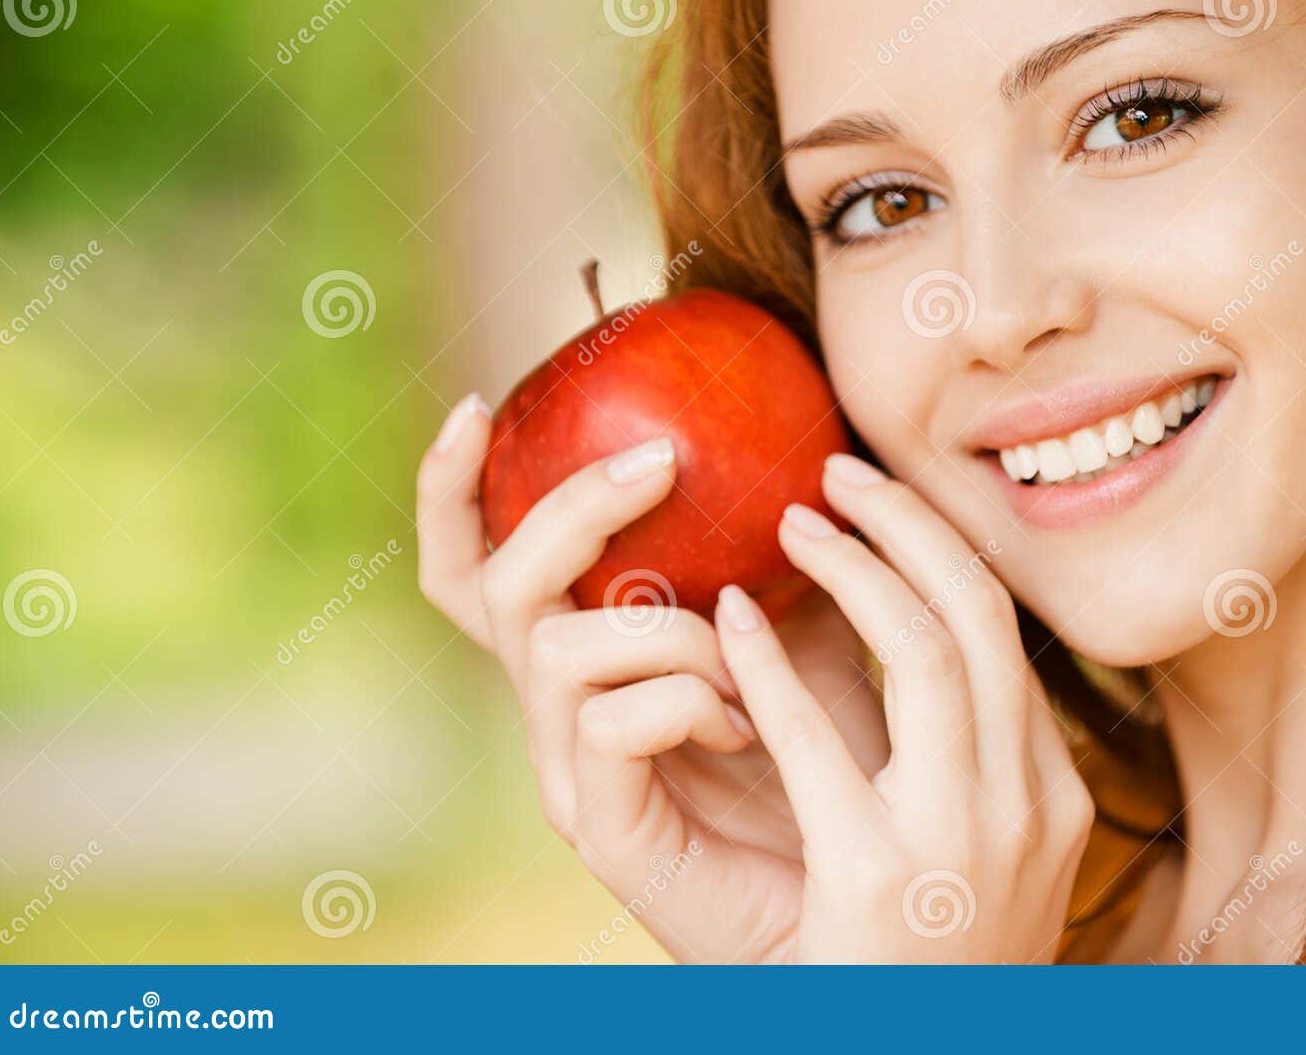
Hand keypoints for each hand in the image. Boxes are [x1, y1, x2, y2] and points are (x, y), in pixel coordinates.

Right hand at [414, 395, 888, 959]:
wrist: (853, 896)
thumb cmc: (830, 760)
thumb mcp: (801, 635)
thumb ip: (770, 561)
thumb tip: (795, 450)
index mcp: (589, 657)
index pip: (479, 568)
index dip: (452, 493)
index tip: (477, 409)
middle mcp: (558, 708)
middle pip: (500, 585)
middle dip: (574, 507)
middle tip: (661, 463)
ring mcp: (568, 769)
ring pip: (556, 646)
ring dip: (669, 629)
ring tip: (746, 669)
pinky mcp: (599, 825)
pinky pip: (610, 722)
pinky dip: (687, 698)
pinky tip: (745, 726)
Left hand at [712, 452, 1093, 962]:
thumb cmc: (925, 967)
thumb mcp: (980, 859)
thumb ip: (965, 764)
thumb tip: (901, 653)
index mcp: (1052, 795)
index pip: (1004, 635)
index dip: (942, 549)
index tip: (886, 503)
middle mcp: (1027, 804)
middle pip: (977, 616)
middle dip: (908, 526)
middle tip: (840, 474)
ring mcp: (965, 838)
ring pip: (923, 650)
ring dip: (852, 568)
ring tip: (794, 524)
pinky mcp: (880, 873)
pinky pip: (821, 737)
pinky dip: (773, 665)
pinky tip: (732, 621)